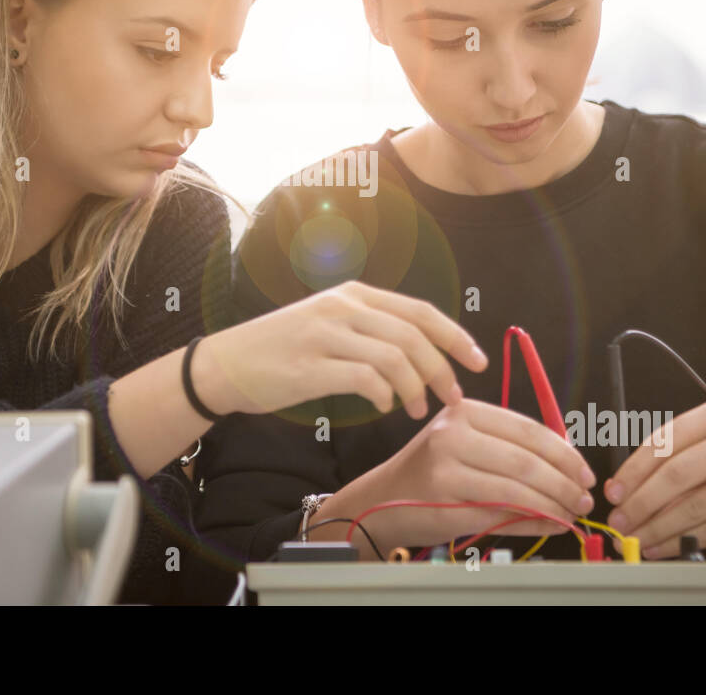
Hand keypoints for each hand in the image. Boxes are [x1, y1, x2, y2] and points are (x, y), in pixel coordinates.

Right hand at [195, 280, 484, 418]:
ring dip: (415, 388)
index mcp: (354, 294)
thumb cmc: (283, 349)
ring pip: (395, 357)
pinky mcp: (311, 366)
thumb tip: (424, 350)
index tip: (478, 362)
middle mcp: (343, 307)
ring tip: (416, 410)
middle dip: (443, 370)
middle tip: (452, 398)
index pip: (421, 310)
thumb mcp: (330, 321)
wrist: (227, 364)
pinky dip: (385, 395)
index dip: (456, 336)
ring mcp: (326, 334)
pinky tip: (385, 406)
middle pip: (414, 335)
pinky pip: (366, 379)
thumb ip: (371, 327)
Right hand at [337, 398, 596, 549]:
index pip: (527, 429)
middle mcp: (452, 434)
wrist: (381, 500)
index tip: (585, 471)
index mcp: (464, 411)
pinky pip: (501, 514)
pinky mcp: (444, 503)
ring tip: (571, 513)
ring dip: (553, 505)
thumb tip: (569, 467)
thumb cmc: (431, 472)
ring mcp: (446, 469)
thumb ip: (511, 449)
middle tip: (584, 498)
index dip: (564, 453)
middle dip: (564, 482)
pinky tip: (550, 525)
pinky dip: (533, 522)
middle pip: (526, 460)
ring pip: (517, 489)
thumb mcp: (465, 445)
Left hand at [604, 395, 705, 558]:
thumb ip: (676, 459)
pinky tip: (662, 547)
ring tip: (636, 537)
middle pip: (677, 473)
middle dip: (640, 501)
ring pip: (693, 505)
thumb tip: (625, 491)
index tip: (614, 491)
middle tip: (619, 520)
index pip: (667, 439)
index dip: (634, 469)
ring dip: (657, 526)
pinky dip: (681, 542)